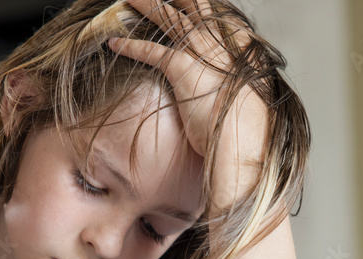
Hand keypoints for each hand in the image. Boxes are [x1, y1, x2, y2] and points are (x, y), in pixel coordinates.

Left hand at [107, 0, 267, 165]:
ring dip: (146, 5)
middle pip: (193, 7)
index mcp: (239, 49)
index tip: (188, 0)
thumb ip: (236, 89)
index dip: (200, 6)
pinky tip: (114, 42)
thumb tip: (232, 97)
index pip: (217, 17)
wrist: (243, 139)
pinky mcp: (180, 68)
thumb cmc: (248, 128)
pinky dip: (130, 46)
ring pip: (169, 18)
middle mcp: (220, 43)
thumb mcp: (248, 101)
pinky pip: (150, 51)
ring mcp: (200, 52)